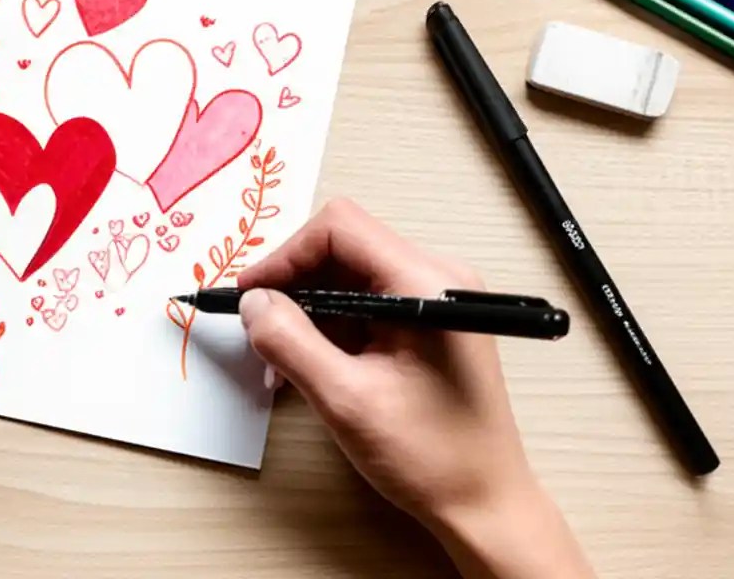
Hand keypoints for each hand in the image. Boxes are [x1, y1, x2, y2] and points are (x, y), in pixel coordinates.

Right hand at [238, 198, 591, 578]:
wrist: (485, 504)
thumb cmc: (431, 457)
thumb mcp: (346, 400)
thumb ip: (291, 344)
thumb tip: (251, 303)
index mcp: (425, 285)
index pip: (340, 229)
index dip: (285, 255)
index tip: (249, 294)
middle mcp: (435, 279)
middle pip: (342, 249)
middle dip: (291, 284)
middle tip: (255, 329)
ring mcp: (432, 301)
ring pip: (348, 277)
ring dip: (306, 311)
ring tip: (277, 360)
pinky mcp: (427, 324)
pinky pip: (364, 304)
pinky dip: (328, 328)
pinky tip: (307, 365)